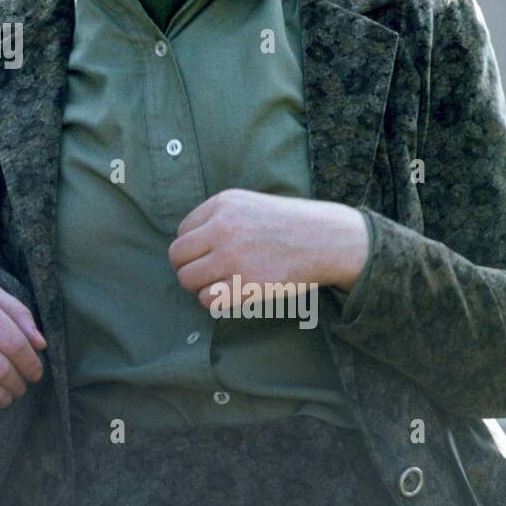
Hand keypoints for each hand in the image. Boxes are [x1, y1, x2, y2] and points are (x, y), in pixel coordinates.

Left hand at [167, 189, 368, 306]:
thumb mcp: (250, 204)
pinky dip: (213, 301)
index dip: (193, 247)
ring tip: (220, 284)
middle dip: (188, 267)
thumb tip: (189, 245)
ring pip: (188, 279)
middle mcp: (223, 228)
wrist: (328, 239)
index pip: (182, 231)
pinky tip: (230, 295)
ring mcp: (233, 257)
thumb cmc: (290, 224)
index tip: (210, 254)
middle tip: (208, 274)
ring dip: (200, 286)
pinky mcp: (245, 284)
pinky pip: (207, 300)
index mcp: (223, 204)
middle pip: (178, 256)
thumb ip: (219, 218)